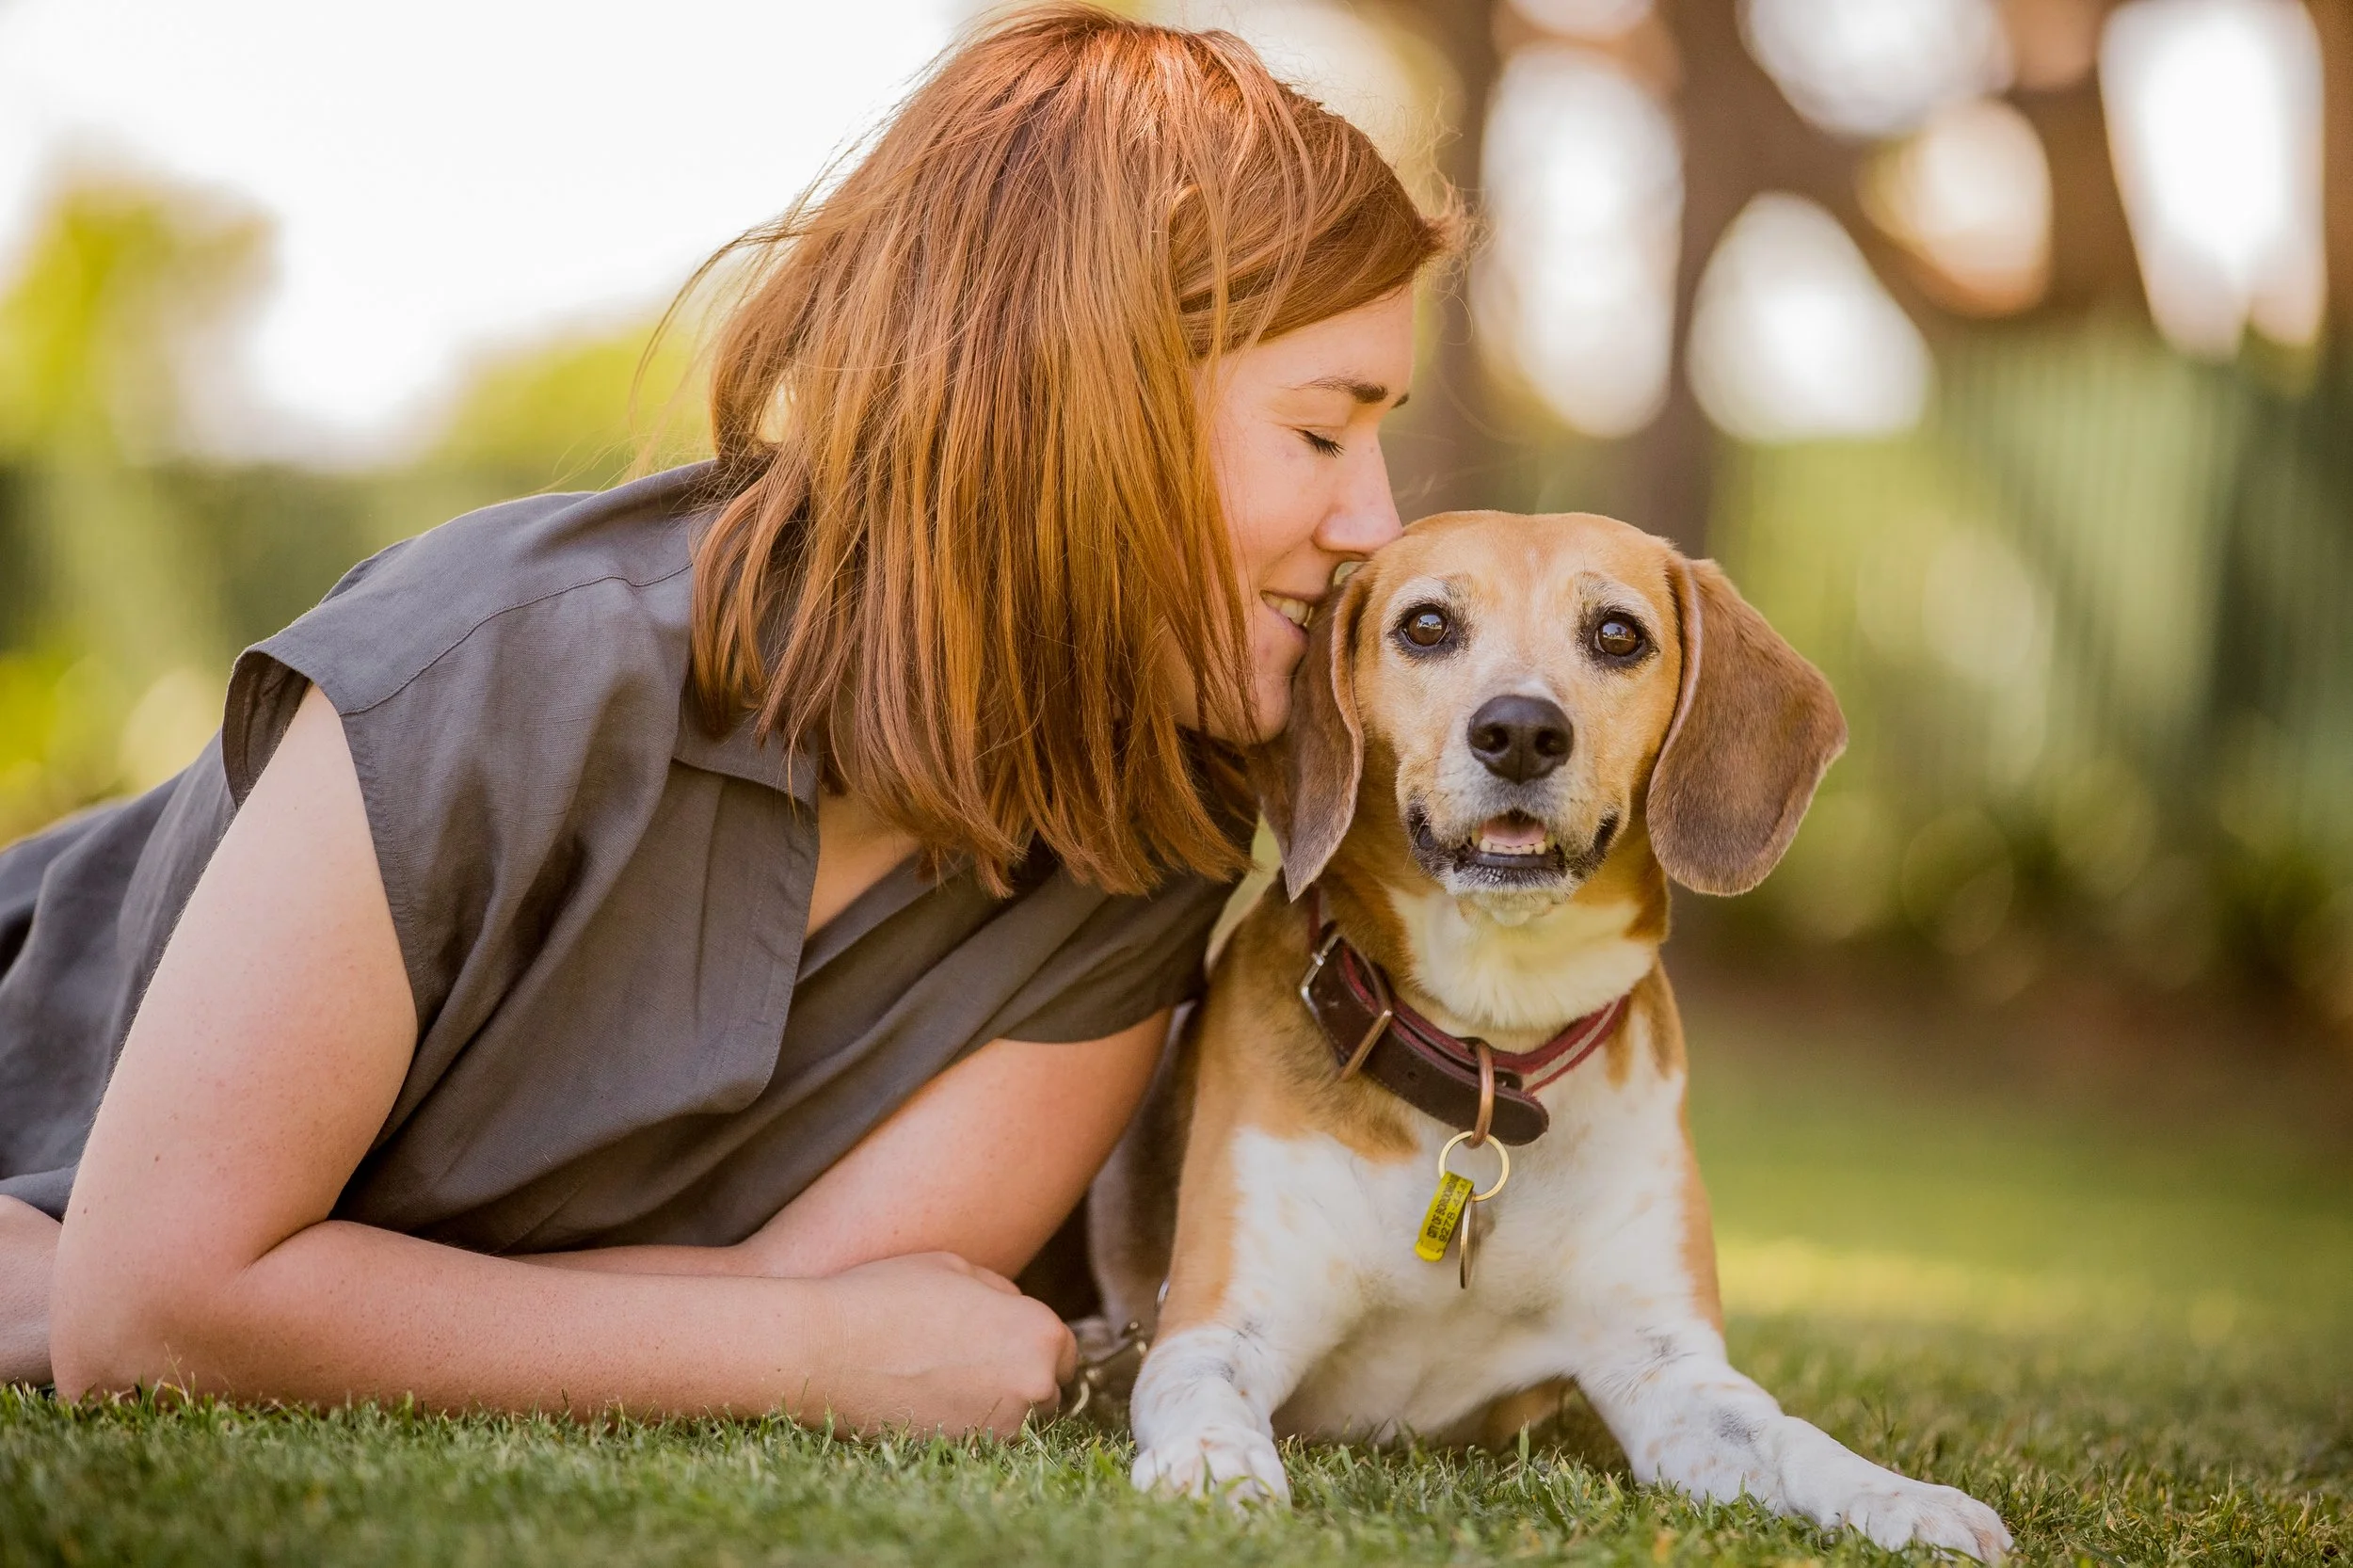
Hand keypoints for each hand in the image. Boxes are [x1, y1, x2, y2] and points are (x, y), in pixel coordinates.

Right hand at [799, 1252, 1076, 1436]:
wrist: (824, 1348)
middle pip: (1044, 1388)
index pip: (1064, 1350)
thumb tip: (1016, 1311)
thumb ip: (1002, 1293)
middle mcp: (1033, 1386)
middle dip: (1016, 1374)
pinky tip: (925, 1397)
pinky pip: (979, 1439)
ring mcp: (1000, 1428)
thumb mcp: (956, 1267)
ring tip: (940, 1374)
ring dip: (991, 1403)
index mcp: (1040, 1333)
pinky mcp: (964, 1455)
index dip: (1032, 1343)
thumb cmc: (887, 1295)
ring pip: (1013, 1418)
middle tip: (965, 1357)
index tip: (1001, 1340)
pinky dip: (962, 1424)